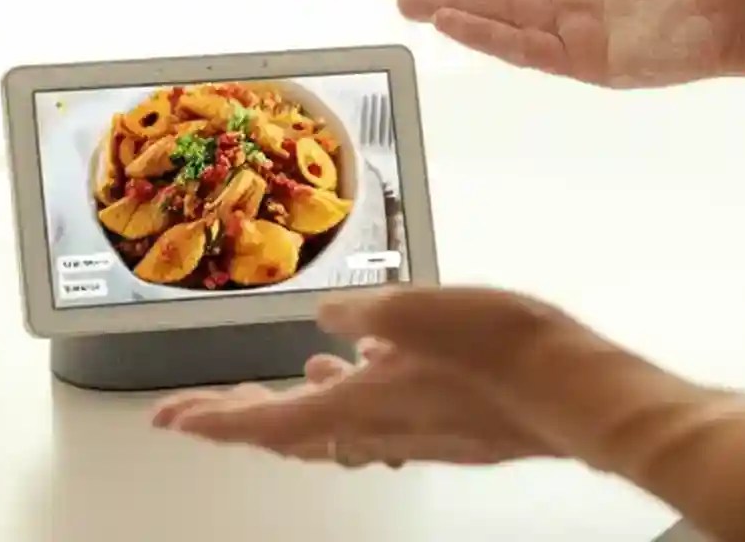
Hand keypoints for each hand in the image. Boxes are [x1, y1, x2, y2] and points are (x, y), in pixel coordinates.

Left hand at [151, 288, 634, 468]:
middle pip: (289, 433)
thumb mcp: (413, 309)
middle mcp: (376, 430)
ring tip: (278, 383)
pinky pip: (376, 419)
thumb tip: (326, 319)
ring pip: (332, 429)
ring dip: (295, 407)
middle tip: (201, 408)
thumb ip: (359, 314)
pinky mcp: (443, 428)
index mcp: (356, 405)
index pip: (263, 423)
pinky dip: (351, 398)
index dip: (211, 420)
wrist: (575, 392)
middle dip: (239, 417)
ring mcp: (412, 435)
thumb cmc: (500, 352)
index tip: (169, 419)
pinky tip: (367, 367)